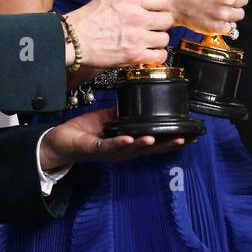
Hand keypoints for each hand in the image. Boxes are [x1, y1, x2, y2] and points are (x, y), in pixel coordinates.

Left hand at [39, 108, 187, 170]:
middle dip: (168, 145)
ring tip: (160, 139)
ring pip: (132, 150)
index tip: (192, 135)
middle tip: (186, 139)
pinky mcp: (94, 149)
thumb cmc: (84, 133)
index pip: (155, 143)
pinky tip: (130, 139)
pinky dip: (120, 143)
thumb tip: (139, 100)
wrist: (59, 143)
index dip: (172, 140)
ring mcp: (109, 152)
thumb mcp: (109, 120)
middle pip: (149, 150)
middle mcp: (122, 151)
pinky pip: (109, 146)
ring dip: (147, 145)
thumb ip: (124, 113)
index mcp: (128, 143)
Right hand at [64, 0, 172, 67]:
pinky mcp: (134, 55)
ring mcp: (137, 37)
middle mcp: (137, 17)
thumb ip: (130, 0)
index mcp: (131, 0)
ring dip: (158, 41)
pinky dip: (156, 56)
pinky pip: (160, 56)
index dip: (162, 7)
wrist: (74, 40)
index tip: (159, 12)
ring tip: (149, 42)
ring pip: (165, 38)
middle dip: (162, 24)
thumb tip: (145, 2)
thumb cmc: (87, 20)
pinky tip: (149, 53)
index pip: (163, 0)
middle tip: (154, 28)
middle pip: (167, 19)